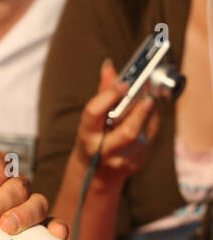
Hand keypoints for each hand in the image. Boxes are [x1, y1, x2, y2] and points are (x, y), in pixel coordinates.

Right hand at [74, 57, 159, 184]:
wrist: (96, 172)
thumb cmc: (95, 137)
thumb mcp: (92, 118)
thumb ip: (102, 93)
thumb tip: (109, 66)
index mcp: (87, 134)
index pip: (94, 112)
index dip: (109, 96)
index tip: (124, 83)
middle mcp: (102, 149)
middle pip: (127, 132)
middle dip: (139, 114)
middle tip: (148, 98)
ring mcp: (121, 159)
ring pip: (143, 136)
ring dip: (149, 116)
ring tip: (150, 101)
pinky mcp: (136, 163)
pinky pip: (150, 139)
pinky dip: (152, 124)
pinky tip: (149, 115)